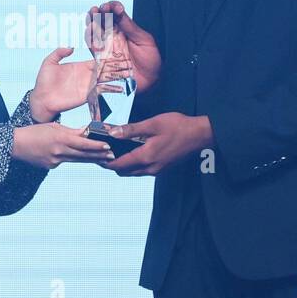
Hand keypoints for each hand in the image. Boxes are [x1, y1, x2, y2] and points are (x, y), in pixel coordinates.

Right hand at [12, 123, 113, 169]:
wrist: (15, 145)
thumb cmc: (34, 132)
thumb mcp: (54, 127)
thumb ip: (71, 132)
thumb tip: (87, 132)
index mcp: (60, 138)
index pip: (83, 143)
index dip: (96, 145)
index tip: (108, 146)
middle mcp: (59, 151)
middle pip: (83, 154)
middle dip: (99, 155)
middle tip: (112, 156)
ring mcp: (55, 161)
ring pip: (77, 159)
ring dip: (91, 159)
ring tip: (103, 159)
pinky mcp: (51, 166)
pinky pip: (65, 161)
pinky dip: (71, 158)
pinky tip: (74, 155)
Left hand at [31, 46, 131, 121]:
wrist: (41, 99)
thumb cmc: (43, 81)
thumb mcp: (49, 62)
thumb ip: (59, 53)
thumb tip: (70, 47)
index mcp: (80, 66)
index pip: (96, 59)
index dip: (106, 55)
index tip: (116, 50)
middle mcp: (87, 75)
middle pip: (105, 68)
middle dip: (116, 65)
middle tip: (128, 61)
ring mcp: (88, 85)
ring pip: (106, 79)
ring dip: (117, 76)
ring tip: (128, 72)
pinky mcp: (87, 95)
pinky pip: (101, 91)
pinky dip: (112, 89)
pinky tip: (121, 87)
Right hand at [87, 1, 161, 94]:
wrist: (151, 81)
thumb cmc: (151, 60)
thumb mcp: (143, 40)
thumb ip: (129, 26)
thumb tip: (118, 9)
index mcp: (124, 29)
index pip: (114, 13)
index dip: (111, 7)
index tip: (113, 6)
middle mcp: (114, 36)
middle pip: (101, 20)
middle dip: (98, 12)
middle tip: (99, 9)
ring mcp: (107, 47)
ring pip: (94, 31)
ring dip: (92, 22)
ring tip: (93, 15)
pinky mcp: (101, 58)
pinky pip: (92, 47)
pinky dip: (89, 37)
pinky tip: (91, 30)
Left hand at [99, 112, 213, 175]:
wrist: (200, 135)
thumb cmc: (178, 126)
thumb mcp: (153, 124)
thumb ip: (131, 129)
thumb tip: (112, 133)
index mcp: (146, 157)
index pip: (118, 165)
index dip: (105, 162)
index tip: (95, 156)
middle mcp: (150, 168)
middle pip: (124, 172)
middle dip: (111, 165)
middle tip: (103, 153)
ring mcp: (157, 170)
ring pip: (133, 173)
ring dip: (122, 166)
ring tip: (115, 152)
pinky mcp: (162, 168)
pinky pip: (142, 171)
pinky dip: (133, 165)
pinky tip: (132, 152)